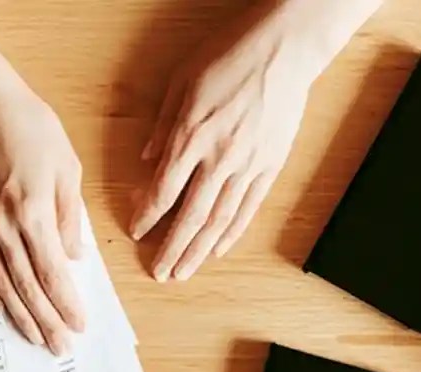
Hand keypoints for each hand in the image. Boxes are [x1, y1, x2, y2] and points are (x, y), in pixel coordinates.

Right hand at [0, 79, 85, 353]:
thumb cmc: (31, 128)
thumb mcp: (67, 168)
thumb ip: (69, 217)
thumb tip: (72, 257)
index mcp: (33, 212)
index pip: (52, 272)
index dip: (65, 304)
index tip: (78, 326)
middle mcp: (4, 225)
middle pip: (25, 287)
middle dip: (45, 322)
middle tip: (59, 348)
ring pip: (0, 282)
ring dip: (19, 315)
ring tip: (35, 339)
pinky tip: (0, 308)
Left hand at [130, 11, 318, 281]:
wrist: (284, 48)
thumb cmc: (231, 56)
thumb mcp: (182, 81)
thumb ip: (163, 125)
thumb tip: (147, 159)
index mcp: (192, 135)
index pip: (164, 189)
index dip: (148, 216)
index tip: (136, 232)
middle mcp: (220, 157)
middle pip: (191, 215)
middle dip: (172, 248)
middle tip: (159, 273)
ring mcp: (249, 164)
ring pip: (220, 219)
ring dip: (199, 250)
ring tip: (185, 272)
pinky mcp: (271, 166)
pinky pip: (249, 208)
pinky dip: (233, 233)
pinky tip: (219, 249)